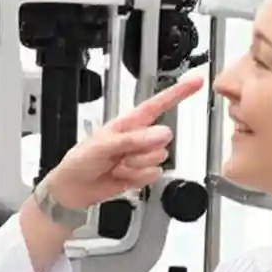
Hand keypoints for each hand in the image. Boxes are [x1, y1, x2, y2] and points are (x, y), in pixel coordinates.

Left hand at [45, 75, 204, 208]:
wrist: (74, 189)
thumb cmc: (80, 161)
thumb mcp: (104, 144)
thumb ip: (134, 139)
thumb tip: (162, 133)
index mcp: (129, 122)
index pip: (158, 104)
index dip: (178, 93)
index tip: (196, 82)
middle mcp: (139, 137)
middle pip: (163, 138)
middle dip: (143, 150)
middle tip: (121, 155)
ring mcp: (141, 156)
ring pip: (159, 158)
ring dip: (137, 166)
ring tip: (117, 165)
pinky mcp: (142, 174)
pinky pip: (154, 175)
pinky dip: (138, 178)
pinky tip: (122, 176)